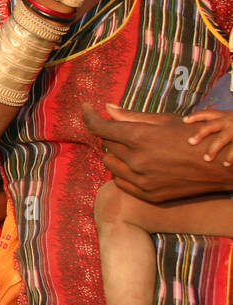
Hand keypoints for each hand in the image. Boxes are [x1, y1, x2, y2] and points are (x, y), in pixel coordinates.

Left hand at [83, 103, 232, 201]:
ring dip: (117, 154)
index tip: (85, 108)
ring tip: (137, 149)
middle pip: (107, 144)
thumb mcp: (165, 121)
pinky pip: (120, 181)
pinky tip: (138, 165)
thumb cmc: (194, 136)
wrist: (221, 167)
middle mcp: (137, 161)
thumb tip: (106, 108)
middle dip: (113, 135)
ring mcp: (141, 181)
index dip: (89, 116)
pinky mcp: (147, 195)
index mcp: (140, 138)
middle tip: (130, 132)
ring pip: (110, 163)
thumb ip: (132, 117)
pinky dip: (123, 171)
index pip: (100, 127)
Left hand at [184, 109, 232, 166]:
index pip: (207, 113)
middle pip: (211, 126)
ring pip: (222, 139)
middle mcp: (229, 121)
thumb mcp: (231, 118)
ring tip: (206, 158)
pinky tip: (225, 164)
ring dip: (214, 149)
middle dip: (200, 133)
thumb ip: (219, 122)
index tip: (184, 121)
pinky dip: (231, 156)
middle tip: (190, 142)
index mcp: (225, 116)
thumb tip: (196, 129)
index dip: (196, 116)